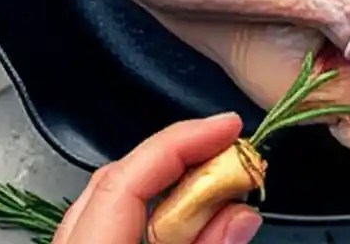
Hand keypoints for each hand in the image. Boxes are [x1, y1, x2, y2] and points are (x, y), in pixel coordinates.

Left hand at [54, 113, 262, 243]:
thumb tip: (239, 213)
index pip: (126, 180)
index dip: (180, 143)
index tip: (228, 126)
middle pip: (114, 180)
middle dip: (177, 157)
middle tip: (230, 149)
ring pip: (109, 200)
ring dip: (167, 185)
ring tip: (217, 182)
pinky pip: (110, 224)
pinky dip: (151, 212)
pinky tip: (185, 216)